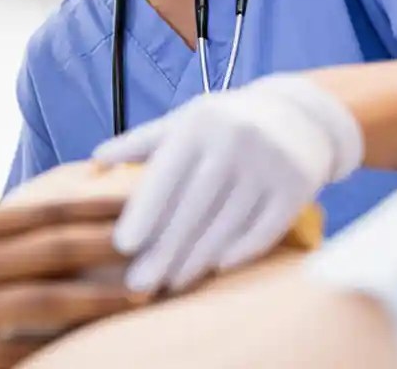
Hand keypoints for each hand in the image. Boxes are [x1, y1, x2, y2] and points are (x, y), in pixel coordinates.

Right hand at [0, 199, 143, 368]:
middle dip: (117, 245)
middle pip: (58, 251)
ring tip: (146, 297)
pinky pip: (16, 358)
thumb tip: (33, 229)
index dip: (98, 205)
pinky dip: (55, 355)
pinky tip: (88, 353)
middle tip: (168, 243)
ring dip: (102, 299)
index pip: (46, 212)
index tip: (143, 200)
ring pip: (48, 304)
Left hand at [94, 74, 362, 293]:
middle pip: (194, 206)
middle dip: (164, 249)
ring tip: (170, 283)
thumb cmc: (226, 122)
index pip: (166, 175)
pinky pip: (264, 228)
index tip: (122, 246)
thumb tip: (95, 160)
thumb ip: (142, 142)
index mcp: (200, 123)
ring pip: (226, 223)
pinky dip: (239, 251)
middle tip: (140, 282)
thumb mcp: (185, 120)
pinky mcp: (298, 186)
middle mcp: (235, 140)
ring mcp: (270, 164)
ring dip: (196, 258)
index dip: (144, 213)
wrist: (300, 114)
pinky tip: (215, 270)